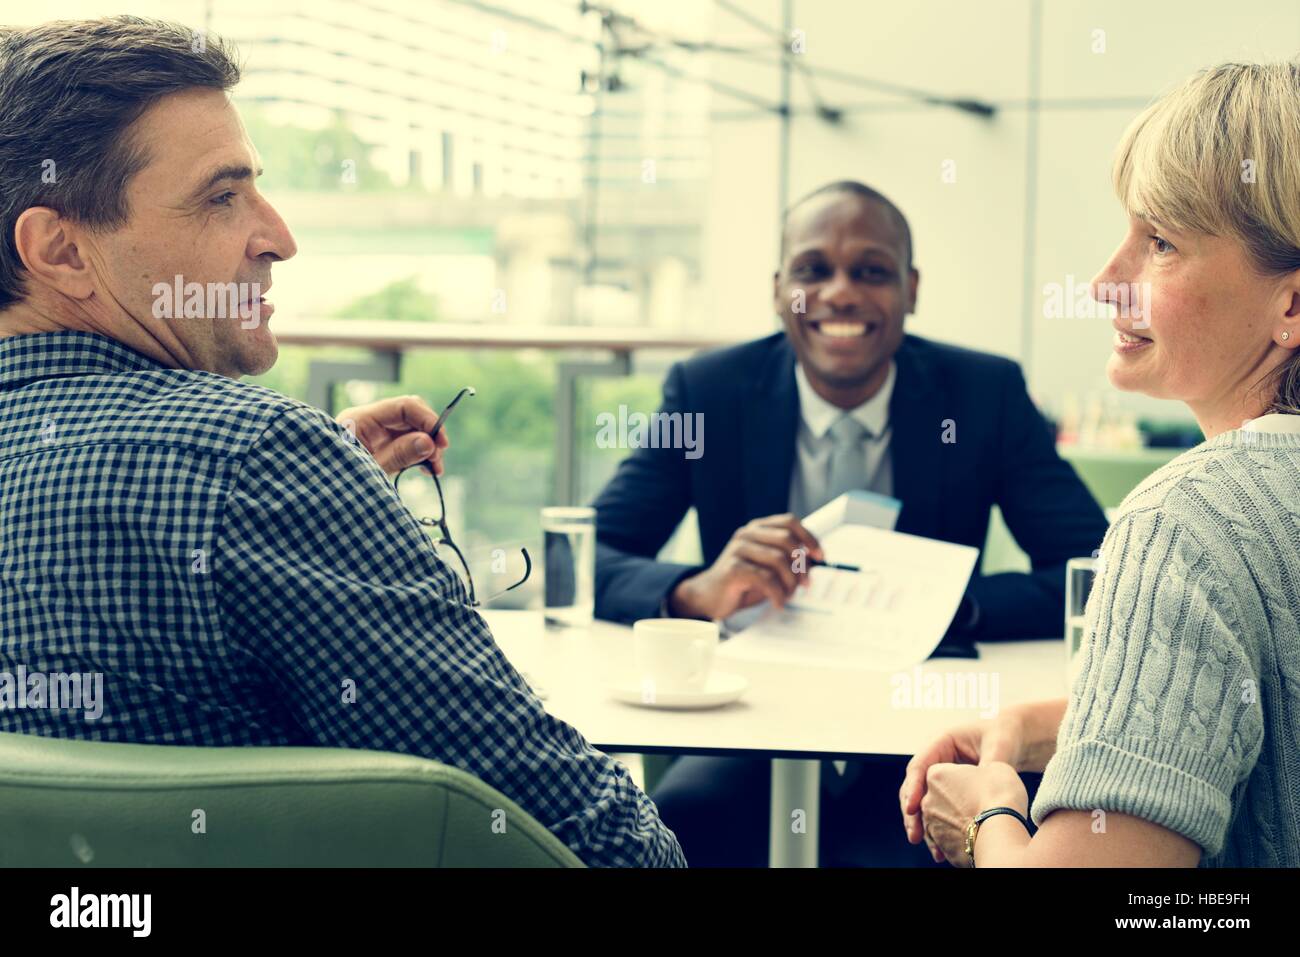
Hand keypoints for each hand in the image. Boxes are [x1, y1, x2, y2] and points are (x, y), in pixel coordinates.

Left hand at [335, 394, 448, 477]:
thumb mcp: (372, 471)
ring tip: (435, 470)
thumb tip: (428, 442)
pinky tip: (426, 469)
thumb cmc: (340, 486)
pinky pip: (406, 442)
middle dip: (430, 434)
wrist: (322, 504)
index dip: (428, 421)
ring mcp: (374, 433)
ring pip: (411, 430)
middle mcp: (369, 421)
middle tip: (438, 459)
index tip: (441, 444)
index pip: (404, 406)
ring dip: (427, 446)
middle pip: (410, 415)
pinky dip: (419, 453)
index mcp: (361, 419)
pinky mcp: (379, 446)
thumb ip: (399, 455)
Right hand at [669, 513, 822, 619]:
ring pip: (779, 561)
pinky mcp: (734, 569)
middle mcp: (746, 534)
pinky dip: (779, 595)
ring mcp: (738, 550)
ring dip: (791, 583)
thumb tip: (813, 561)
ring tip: (788, 596)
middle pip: (787, 540)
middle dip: (801, 565)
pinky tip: (779, 603)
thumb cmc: (742, 583)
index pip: (789, 522)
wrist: (708, 597)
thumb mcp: (767, 568)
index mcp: (756, 529)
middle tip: (805, 584)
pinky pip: (767, 580)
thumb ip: (787, 560)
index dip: (809, 537)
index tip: (820, 555)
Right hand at [899, 710, 1026, 859]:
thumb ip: (989, 765)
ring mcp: (940, 776)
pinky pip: (936, 809)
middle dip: (911, 811)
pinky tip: (941, 847)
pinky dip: (935, 826)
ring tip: (923, 844)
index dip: (913, 787)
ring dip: (921, 822)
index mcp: (941, 742)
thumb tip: (984, 785)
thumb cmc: (1003, 737)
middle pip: (915, 786)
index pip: (919, 766)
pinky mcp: (948, 790)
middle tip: (914, 834)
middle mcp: (936, 759)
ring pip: (923, 801)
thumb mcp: (998, 747)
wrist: (1012, 739)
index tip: (912, 808)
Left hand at [919, 762, 1026, 867]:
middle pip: (942, 797)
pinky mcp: (941, 847)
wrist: (999, 834)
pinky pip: (949, 841)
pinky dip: (961, 839)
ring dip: (958, 821)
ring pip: (944, 820)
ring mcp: (932, 825)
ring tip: (982, 824)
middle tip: (982, 805)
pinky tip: (977, 839)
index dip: (963, 778)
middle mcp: (927, 800)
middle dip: (958, 801)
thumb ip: (983, 768)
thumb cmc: (998, 796)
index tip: (979, 784)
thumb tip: (986, 775)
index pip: (944, 772)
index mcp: (936, 775)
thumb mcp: (996, 768)